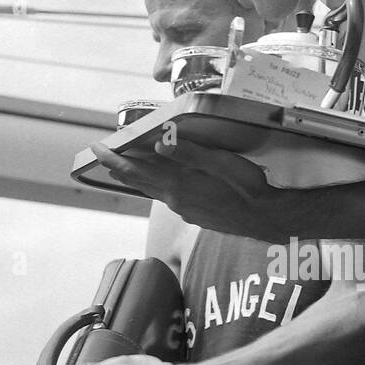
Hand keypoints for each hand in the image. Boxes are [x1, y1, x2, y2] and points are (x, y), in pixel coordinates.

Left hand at [91, 138, 288, 240]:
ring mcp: (185, 210)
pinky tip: (162, 184)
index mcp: (179, 184)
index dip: (115, 158)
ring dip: (137, 179)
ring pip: (153, 191)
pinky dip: (157, 187)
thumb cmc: (250, 187)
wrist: (268, 220)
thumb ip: (192, 153)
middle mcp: (176, 200)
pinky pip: (168, 199)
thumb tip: (160, 144)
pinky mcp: (195, 216)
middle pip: (140, 181)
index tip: (96, 147)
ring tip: (124, 169)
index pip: (137, 169)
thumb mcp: (225, 164)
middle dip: (120, 167)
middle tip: (104, 155)